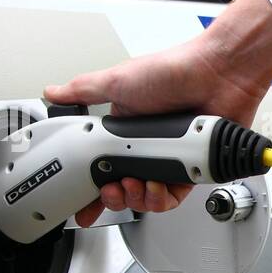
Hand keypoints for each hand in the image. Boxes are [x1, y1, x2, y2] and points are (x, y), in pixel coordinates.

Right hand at [46, 0, 271, 225]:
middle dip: (112, 196)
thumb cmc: (174, 70)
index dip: (89, 187)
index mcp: (125, 128)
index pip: (102, 164)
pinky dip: (162, 198)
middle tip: (110, 189)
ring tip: (133, 186)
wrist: (218, 73)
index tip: (80, 201)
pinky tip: (156, 188)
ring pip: (147, 196)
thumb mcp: (117, 80)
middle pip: (122, 186)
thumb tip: (53, 92)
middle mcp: (148, 145)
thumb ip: (83, 91)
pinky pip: (174, 195)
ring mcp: (171, 158)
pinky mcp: (193, 168)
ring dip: (136, 199)